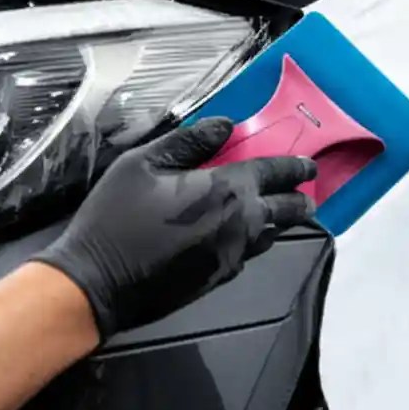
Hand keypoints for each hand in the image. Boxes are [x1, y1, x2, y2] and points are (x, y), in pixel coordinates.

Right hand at [33, 117, 317, 340]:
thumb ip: (189, 142)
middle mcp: (242, 223)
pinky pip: (252, 253)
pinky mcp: (223, 277)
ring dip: (282, 220)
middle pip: (288, 209)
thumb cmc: (115, 219)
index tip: (310, 165)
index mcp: (227, 189)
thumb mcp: (142, 164)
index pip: (275, 172)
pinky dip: (258, 239)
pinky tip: (249, 234)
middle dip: (301, 198)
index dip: (296, 166)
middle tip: (307, 192)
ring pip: (273, 234)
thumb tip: (224, 125)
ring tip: (283, 211)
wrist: (98, 284)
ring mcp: (235, 254)